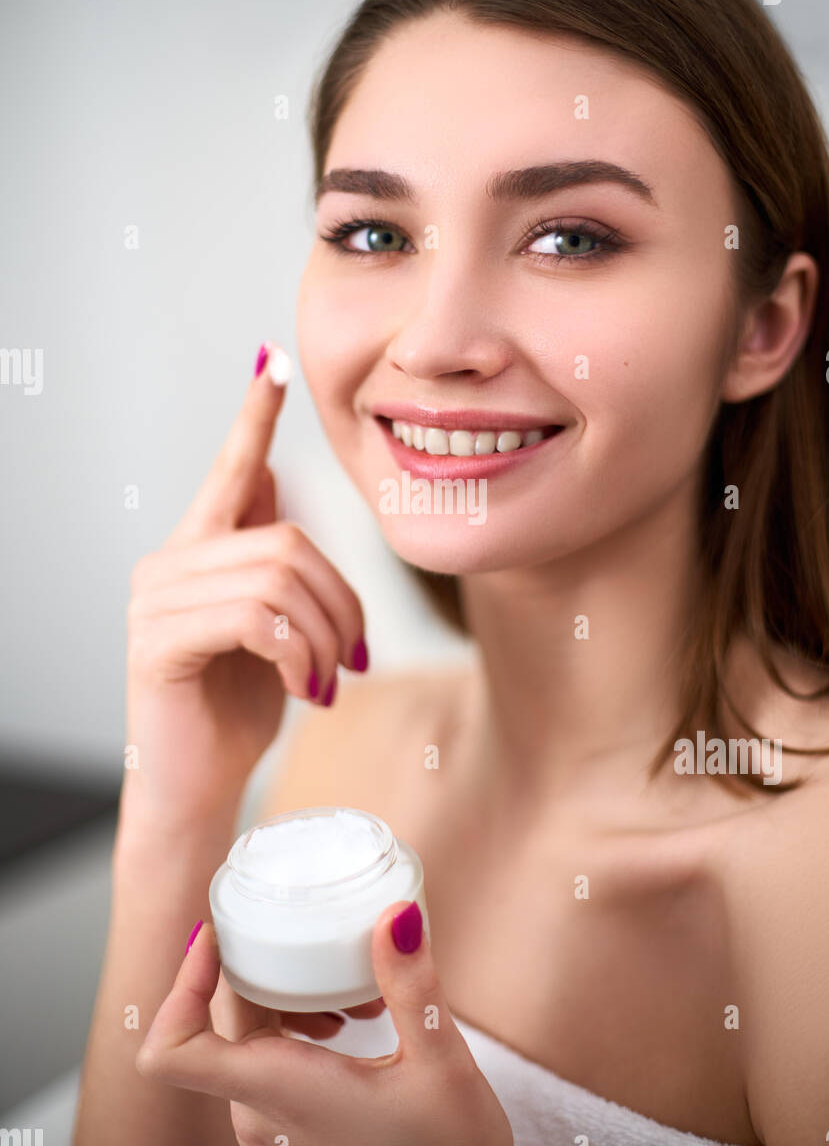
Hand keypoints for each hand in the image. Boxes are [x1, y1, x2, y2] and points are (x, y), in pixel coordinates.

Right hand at [125, 342, 366, 823]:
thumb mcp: (272, 624)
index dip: (255, 416)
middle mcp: (170, 563)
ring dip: (324, 634)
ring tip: (329, 677)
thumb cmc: (239, 705)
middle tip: (355, 656)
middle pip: (286, 540)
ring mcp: (156, 600)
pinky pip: (253, 618)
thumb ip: (268, 555)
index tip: (274, 361)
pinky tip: (303, 686)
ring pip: (276, 578)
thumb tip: (276, 476)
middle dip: (340, 600)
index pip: (233, 470)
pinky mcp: (157, 642)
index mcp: (200, 551)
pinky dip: (296, 654)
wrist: (200, 784)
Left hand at [136, 902, 514, 1145]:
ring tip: (357, 992)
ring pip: (247, 1037)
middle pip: (219, 1022)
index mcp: (277, 1092)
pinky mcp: (291, 1127)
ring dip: (289, 995)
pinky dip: (300, 1023)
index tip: (217, 935)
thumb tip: (396, 916)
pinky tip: (355, 1020)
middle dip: (263, 969)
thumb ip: (411, 985)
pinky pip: (269, 1058)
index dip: (180, 986)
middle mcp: (258, 1112)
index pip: (171, 1050)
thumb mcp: (439, 1062)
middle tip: (318, 939)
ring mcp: (271, 1124)